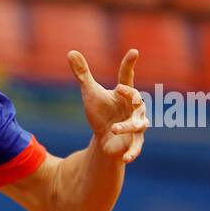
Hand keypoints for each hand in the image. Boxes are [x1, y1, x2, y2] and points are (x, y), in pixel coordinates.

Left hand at [68, 48, 148, 164]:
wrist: (104, 136)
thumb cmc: (100, 111)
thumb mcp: (90, 92)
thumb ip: (83, 73)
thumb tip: (71, 52)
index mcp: (124, 93)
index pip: (127, 76)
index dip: (129, 64)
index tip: (133, 52)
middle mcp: (134, 108)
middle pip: (137, 99)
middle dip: (131, 94)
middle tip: (119, 90)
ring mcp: (136, 125)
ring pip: (138, 124)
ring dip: (127, 126)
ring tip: (113, 129)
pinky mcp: (134, 142)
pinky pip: (136, 147)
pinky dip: (133, 152)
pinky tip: (126, 158)